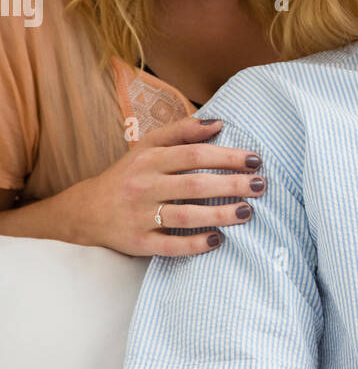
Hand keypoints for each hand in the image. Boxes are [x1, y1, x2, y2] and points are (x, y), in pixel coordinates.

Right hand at [76, 115, 267, 256]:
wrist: (87, 210)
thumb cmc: (128, 175)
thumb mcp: (148, 147)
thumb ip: (181, 132)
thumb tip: (218, 123)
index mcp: (150, 160)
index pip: (194, 155)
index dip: (226, 157)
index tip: (255, 160)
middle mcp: (145, 186)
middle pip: (194, 185)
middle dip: (231, 185)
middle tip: (260, 186)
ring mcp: (141, 216)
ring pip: (185, 216)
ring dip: (220, 215)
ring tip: (248, 212)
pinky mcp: (139, 242)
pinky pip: (170, 245)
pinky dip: (195, 244)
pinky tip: (218, 240)